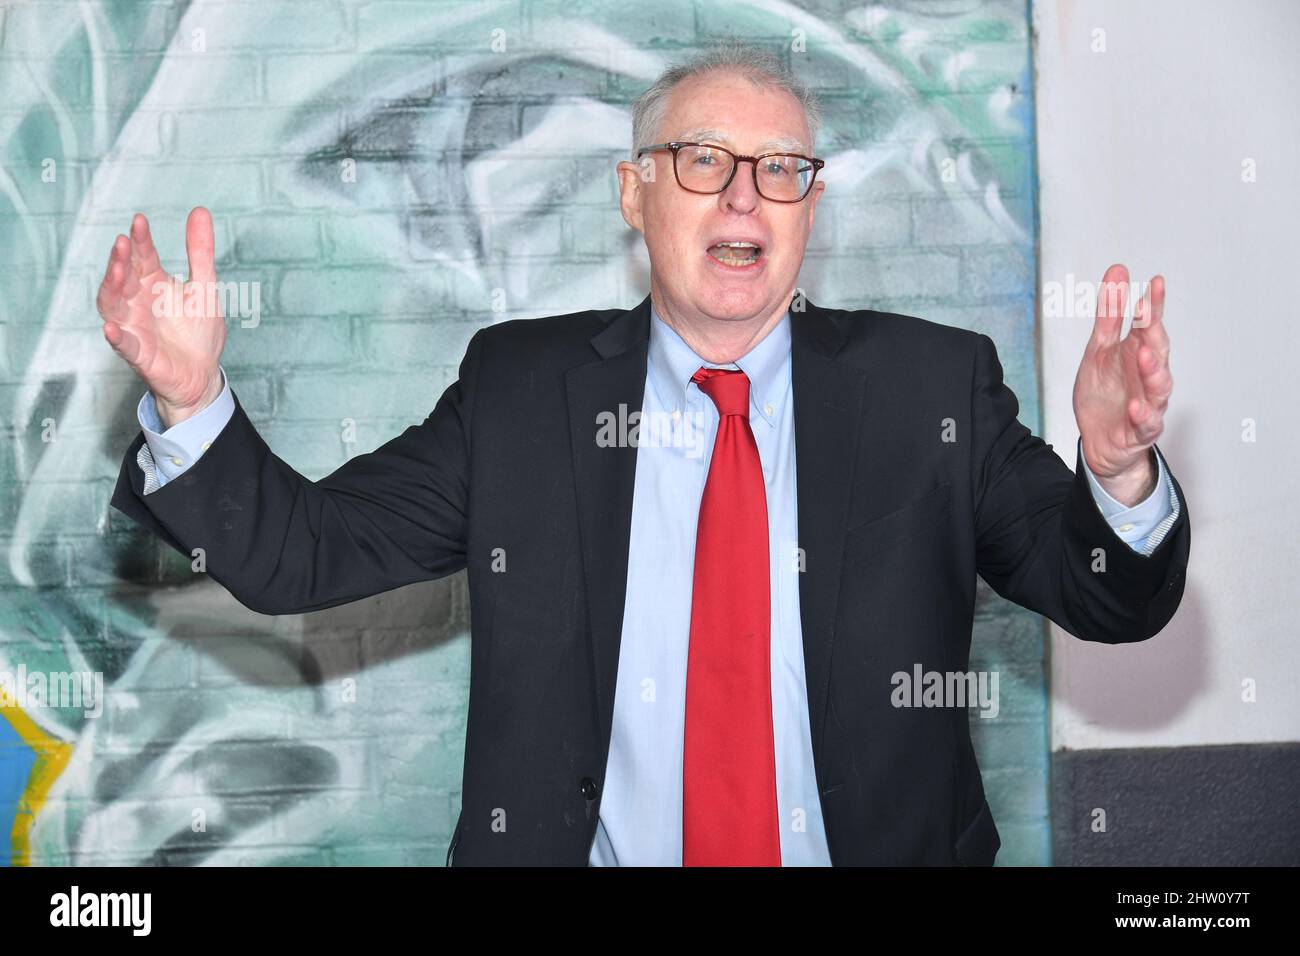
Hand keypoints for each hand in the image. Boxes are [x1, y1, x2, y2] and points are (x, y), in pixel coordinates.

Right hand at [98, 207, 226, 428]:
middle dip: (121, 260)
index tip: (140, 221)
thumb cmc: (199, 331)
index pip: (143, 257)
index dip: (140, 240)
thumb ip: (200, 252)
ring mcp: (134, 327)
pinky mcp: (139, 354)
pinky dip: (117, 337)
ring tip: (117, 269)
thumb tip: (200, 210)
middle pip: (123, 277)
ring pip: (114, 305)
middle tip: (122, 241)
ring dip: (112, 287)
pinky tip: (112, 328)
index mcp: (153, 284)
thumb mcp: (205, 288)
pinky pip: (124, 345)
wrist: (203, 375)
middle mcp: (137, 302)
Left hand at [1072, 264, 1170, 505]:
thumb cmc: (1105, 393)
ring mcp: (1148, 403)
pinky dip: (1143, 415)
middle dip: (1153, 332)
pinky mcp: (1140, 430)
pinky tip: (1136, 407)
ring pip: (1158, 386)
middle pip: (1157, 351)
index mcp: (1137, 354)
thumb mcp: (1098, 350)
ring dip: (1153, 370)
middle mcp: (1148, 376)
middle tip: (1145, 311)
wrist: (1099, 441)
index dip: (1153, 305)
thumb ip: (1109, 314)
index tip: (1154, 282)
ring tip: (1144, 354)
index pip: (1149, 325)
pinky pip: (1146, 423)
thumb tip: (1118, 271)